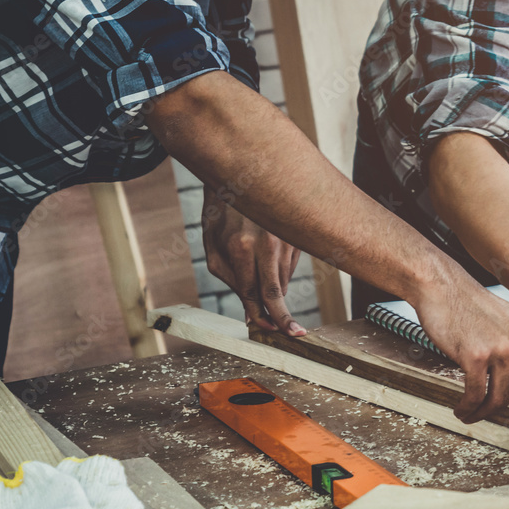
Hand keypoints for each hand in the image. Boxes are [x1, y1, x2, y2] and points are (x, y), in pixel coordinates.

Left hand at [202, 187, 305, 334]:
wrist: (243, 174)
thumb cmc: (222, 211)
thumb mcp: (213, 243)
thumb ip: (228, 276)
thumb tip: (248, 306)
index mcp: (241, 247)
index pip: (252, 292)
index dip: (259, 315)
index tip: (265, 329)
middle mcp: (267, 244)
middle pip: (276, 292)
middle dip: (283, 318)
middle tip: (294, 335)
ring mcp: (285, 240)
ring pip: (284, 280)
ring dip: (274, 288)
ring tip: (258, 268)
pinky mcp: (296, 237)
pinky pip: (290, 266)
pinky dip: (279, 271)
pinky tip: (268, 255)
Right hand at [413, 280, 508, 430]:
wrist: (445, 287)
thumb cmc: (473, 312)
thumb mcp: (506, 337)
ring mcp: (504, 348)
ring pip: (500, 399)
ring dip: (482, 412)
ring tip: (470, 412)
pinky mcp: (477, 355)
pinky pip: (476, 395)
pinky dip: (468, 407)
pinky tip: (462, 408)